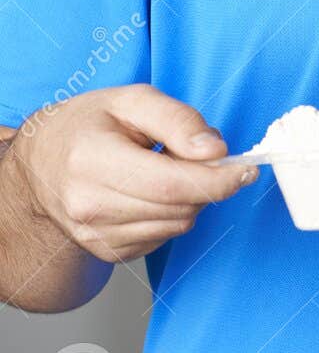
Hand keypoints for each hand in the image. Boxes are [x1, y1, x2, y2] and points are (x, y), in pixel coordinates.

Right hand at [8, 84, 258, 262]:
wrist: (40, 163)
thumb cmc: (87, 125)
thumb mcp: (131, 100)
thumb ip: (178, 119)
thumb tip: (215, 150)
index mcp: (92, 160)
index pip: (171, 184)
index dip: (218, 179)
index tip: (245, 168)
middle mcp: (89, 204)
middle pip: (180, 206)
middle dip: (206, 182)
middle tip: (199, 156)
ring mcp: (95, 234)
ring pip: (178, 224)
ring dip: (189, 198)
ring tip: (164, 169)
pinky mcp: (106, 251)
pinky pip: (164, 236)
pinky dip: (171, 213)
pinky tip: (150, 192)